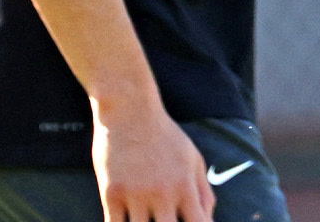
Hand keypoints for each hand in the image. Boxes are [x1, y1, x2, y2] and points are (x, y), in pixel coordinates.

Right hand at [90, 99, 215, 221]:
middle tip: (163, 221)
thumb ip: (204, 190)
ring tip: (146, 219)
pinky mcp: (111, 193)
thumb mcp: (192, 158)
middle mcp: (162, 193)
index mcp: (185, 185)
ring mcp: (135, 195)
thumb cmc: (164, 135)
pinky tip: (125, 221)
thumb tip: (208, 219)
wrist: (129, 109)